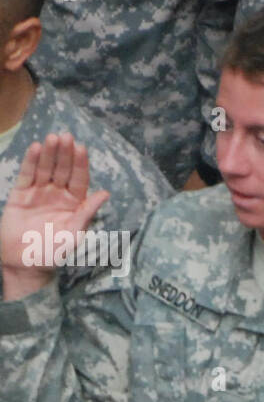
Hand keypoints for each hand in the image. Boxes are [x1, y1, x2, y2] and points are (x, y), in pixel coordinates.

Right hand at [1, 134, 109, 300]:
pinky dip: (31, 162)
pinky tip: (35, 148)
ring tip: (52, 138)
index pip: (79, 179)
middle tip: (66, 136)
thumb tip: (105, 194)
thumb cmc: (53, 254)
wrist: (24, 265)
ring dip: (49, 153)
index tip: (81, 148)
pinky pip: (27, 175)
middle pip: (63, 169)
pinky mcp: (21, 195)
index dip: (80, 164)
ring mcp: (39, 193)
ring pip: (46, 169)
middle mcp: (58, 195)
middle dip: (65, 153)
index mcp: (75, 204)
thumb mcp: (74, 235)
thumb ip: (87, 214)